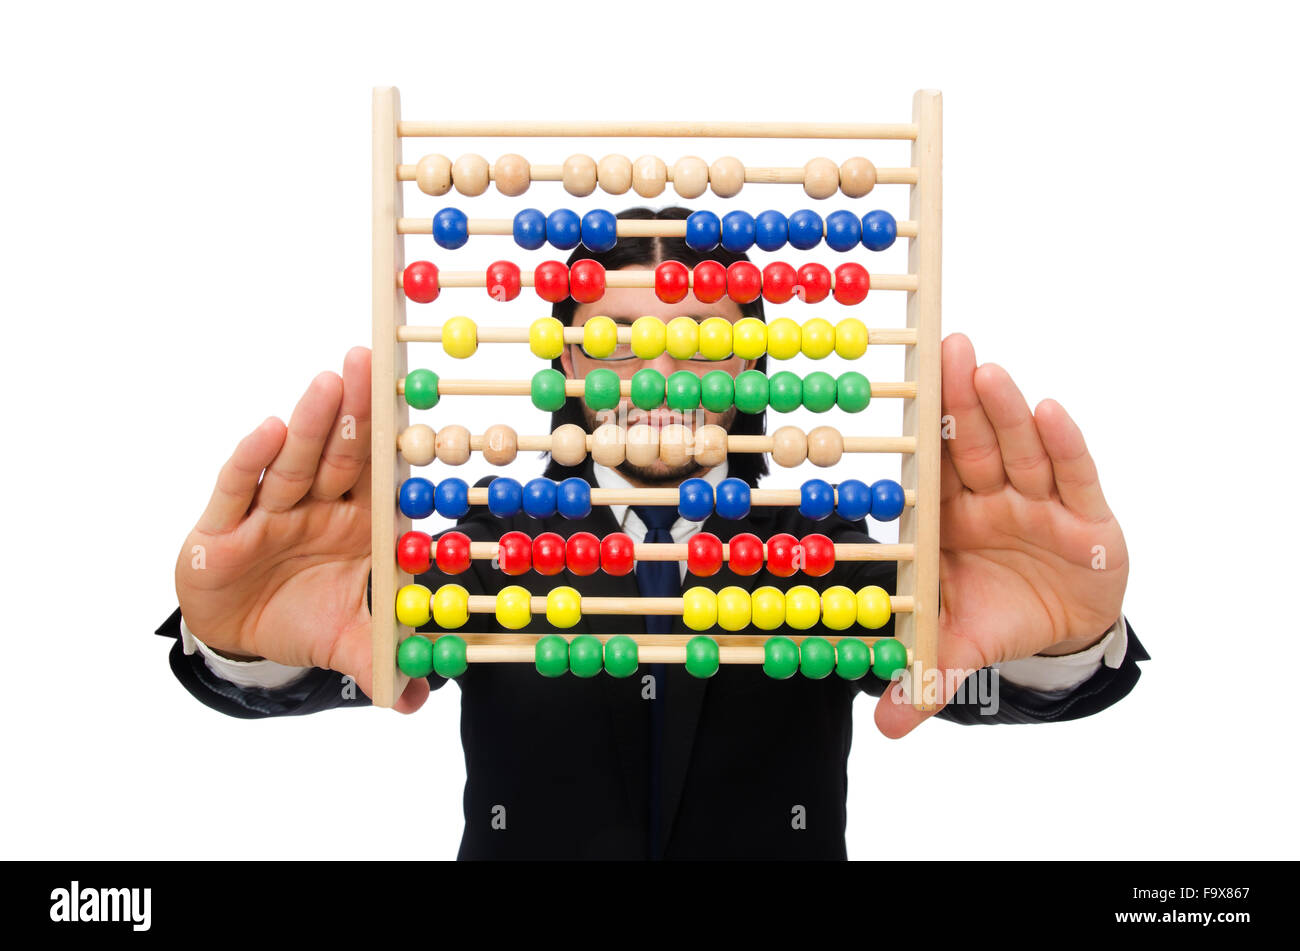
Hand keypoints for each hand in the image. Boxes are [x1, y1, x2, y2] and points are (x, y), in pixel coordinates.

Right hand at [173, 347, 429, 713]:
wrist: (239, 636)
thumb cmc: (303, 618)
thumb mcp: (347, 643)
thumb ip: (380, 663)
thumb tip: (414, 702)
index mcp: (360, 523)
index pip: (383, 475)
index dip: (399, 440)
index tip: (420, 401)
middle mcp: (319, 508)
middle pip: (342, 456)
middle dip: (357, 412)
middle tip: (373, 365)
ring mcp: (272, 513)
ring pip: (295, 464)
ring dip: (313, 425)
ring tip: (331, 384)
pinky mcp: (225, 528)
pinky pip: (239, 490)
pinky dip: (252, 462)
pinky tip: (268, 432)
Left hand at [875, 334, 1128, 737]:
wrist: (1064, 629)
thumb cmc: (1001, 616)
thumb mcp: (962, 648)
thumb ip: (928, 676)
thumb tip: (886, 730)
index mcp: (950, 518)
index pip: (929, 470)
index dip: (915, 435)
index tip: (896, 397)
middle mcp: (991, 498)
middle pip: (972, 444)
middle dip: (958, 400)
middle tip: (942, 352)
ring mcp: (1039, 501)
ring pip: (1019, 450)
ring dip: (1003, 412)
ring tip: (984, 371)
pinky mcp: (1088, 516)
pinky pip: (1074, 474)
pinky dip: (1063, 445)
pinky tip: (1051, 409)